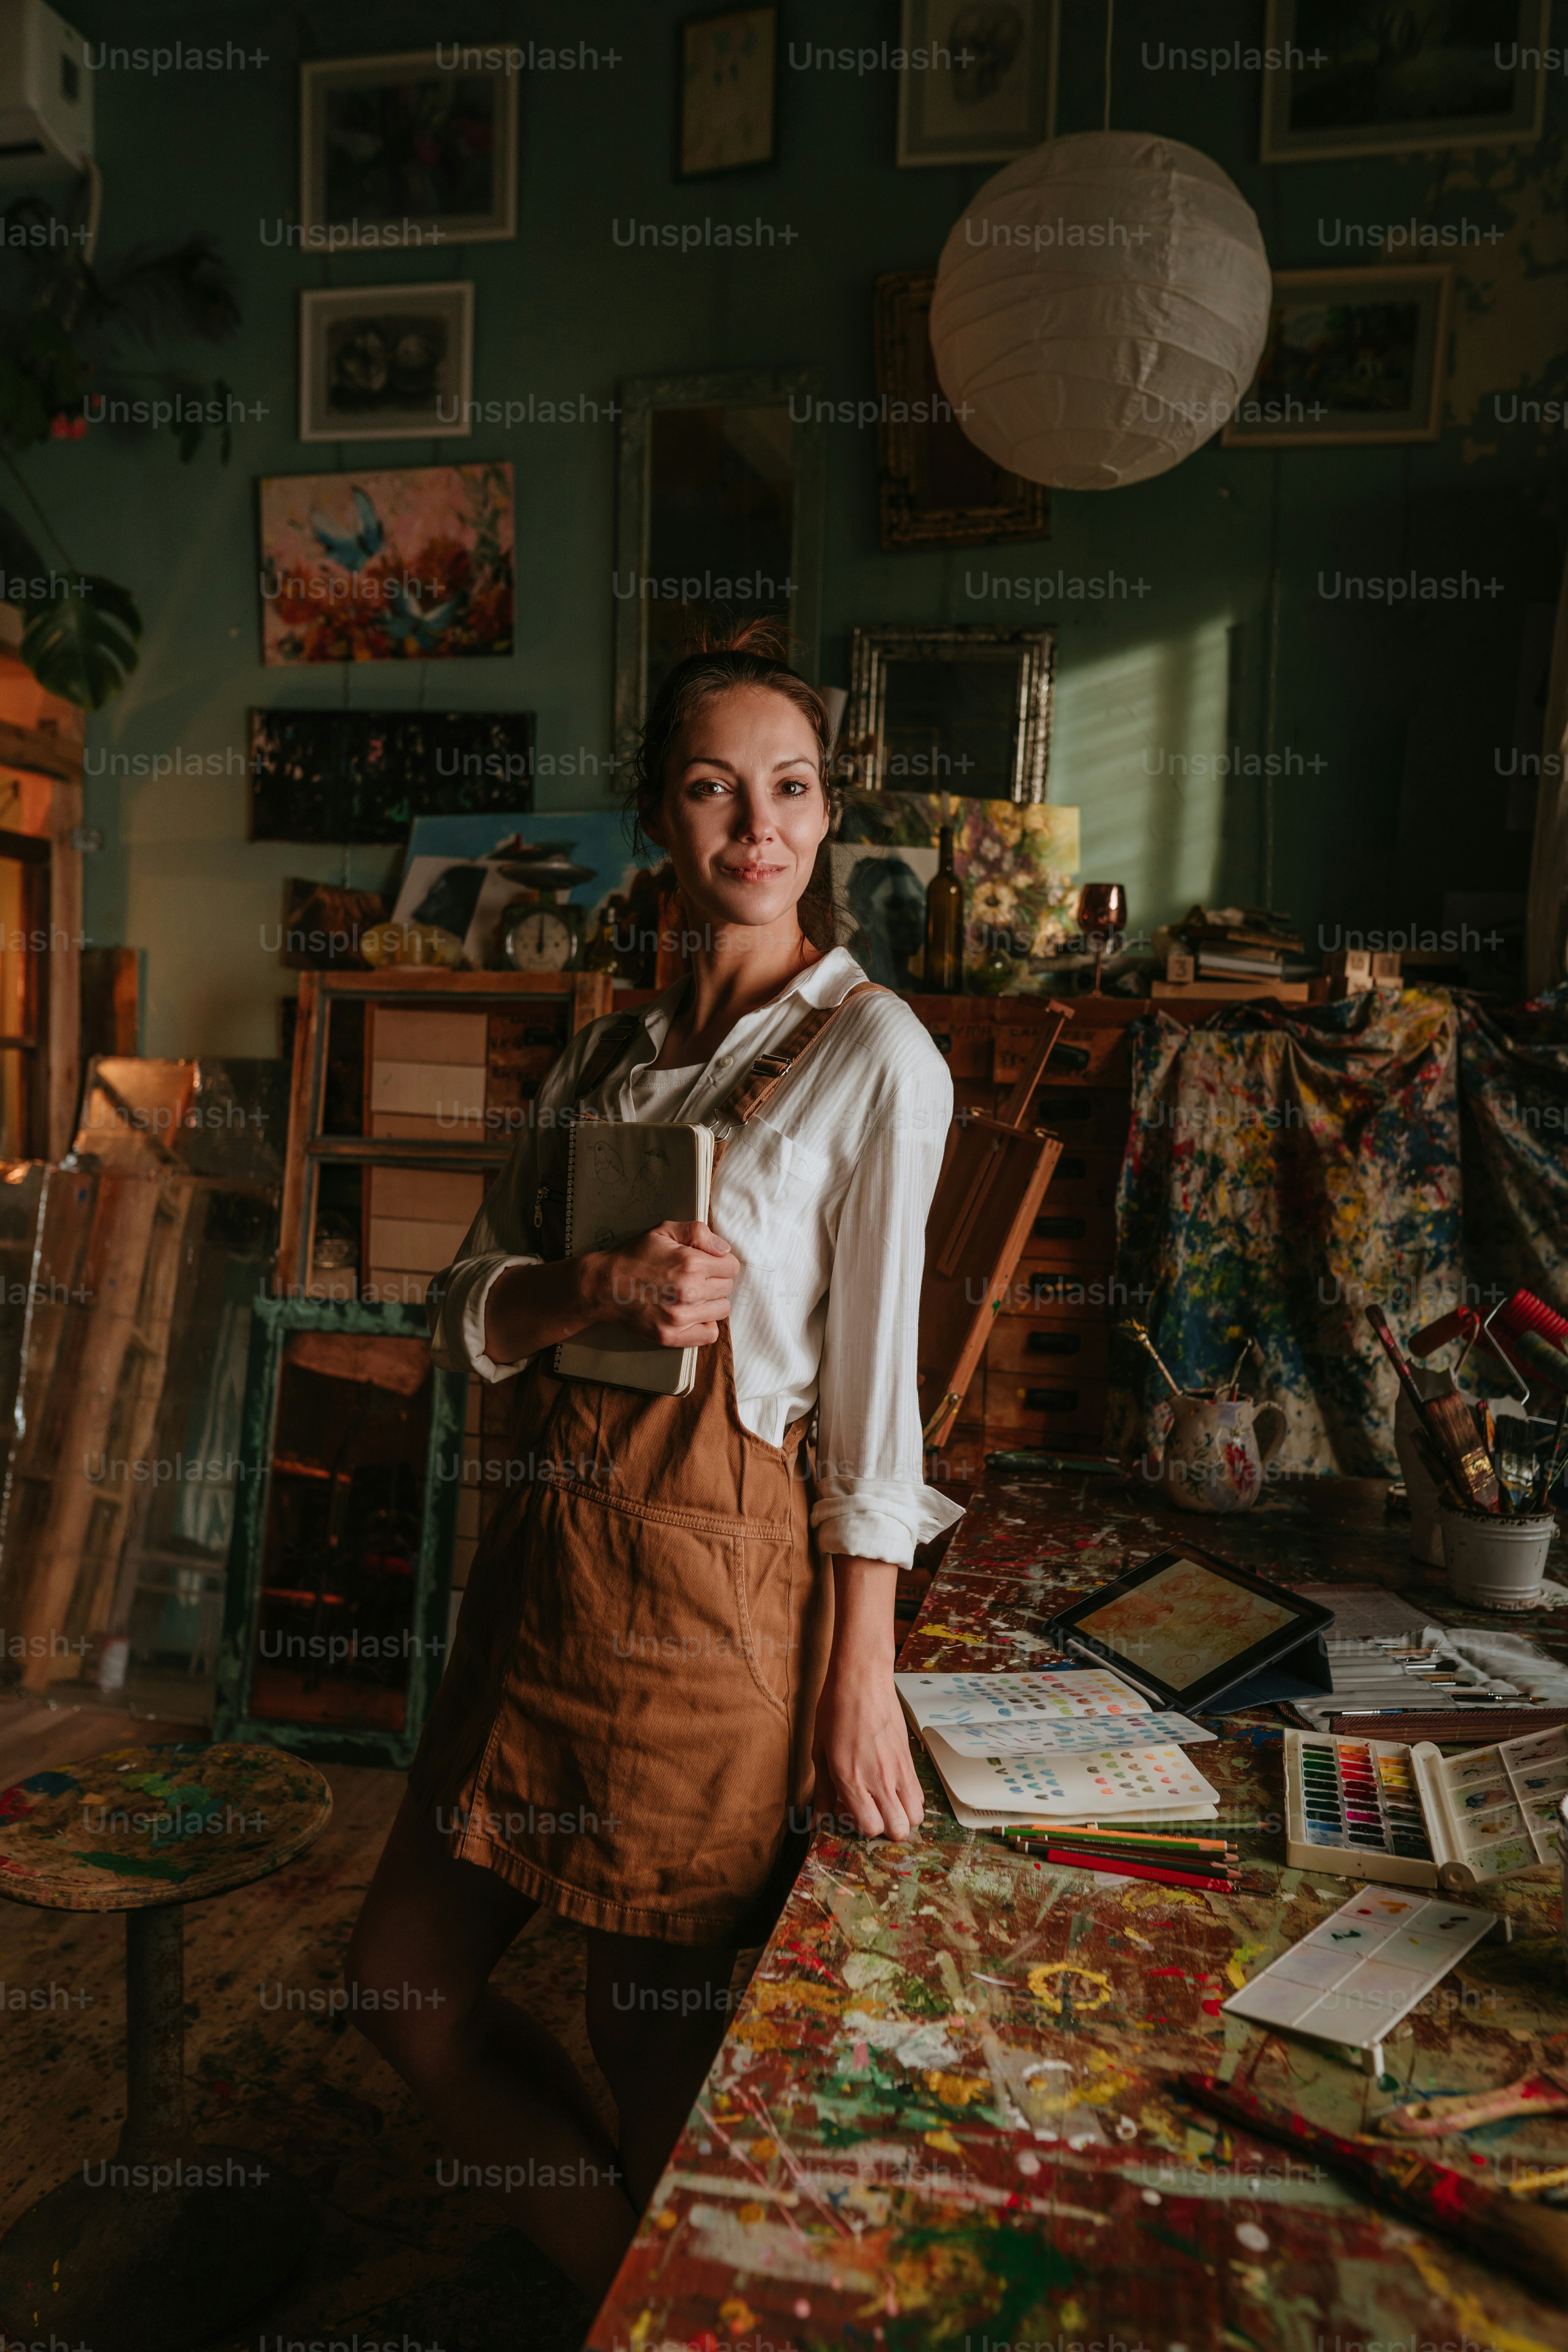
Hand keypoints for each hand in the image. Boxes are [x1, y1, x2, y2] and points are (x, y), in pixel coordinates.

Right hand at [582, 1220, 738, 1349]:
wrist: (604, 1285)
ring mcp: (680, 1317)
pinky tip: (691, 1313)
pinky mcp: (671, 1336)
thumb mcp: (664, 1230)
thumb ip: (698, 1233)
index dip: (720, 1262)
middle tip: (694, 1277)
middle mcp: (689, 1292)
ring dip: (711, 1301)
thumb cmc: (635, 1255)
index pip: (731, 1266)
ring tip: (691, 1295)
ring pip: (722, 1310)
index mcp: (691, 1263)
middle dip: (715, 1280)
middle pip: (727, 1288)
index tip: (706, 1263)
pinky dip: (705, 1324)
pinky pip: (709, 1334)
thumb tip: (725, 1249)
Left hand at [812, 1654, 924, 1840]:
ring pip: (915, 1816)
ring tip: (885, 1807)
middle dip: (885, 1830)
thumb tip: (819, 1818)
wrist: (862, 1678)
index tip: (852, 1818)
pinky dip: (910, 1801)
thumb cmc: (836, 1710)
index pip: (870, 1827)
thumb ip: (822, 1790)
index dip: (862, 1829)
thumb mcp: (819, 1750)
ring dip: (902, 1818)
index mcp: (851, 1778)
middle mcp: (879, 1779)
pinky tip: (894, 1790)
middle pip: (898, 1828)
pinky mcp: (909, 1759)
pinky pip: (919, 1794)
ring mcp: (898, 1770)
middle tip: (871, 1816)